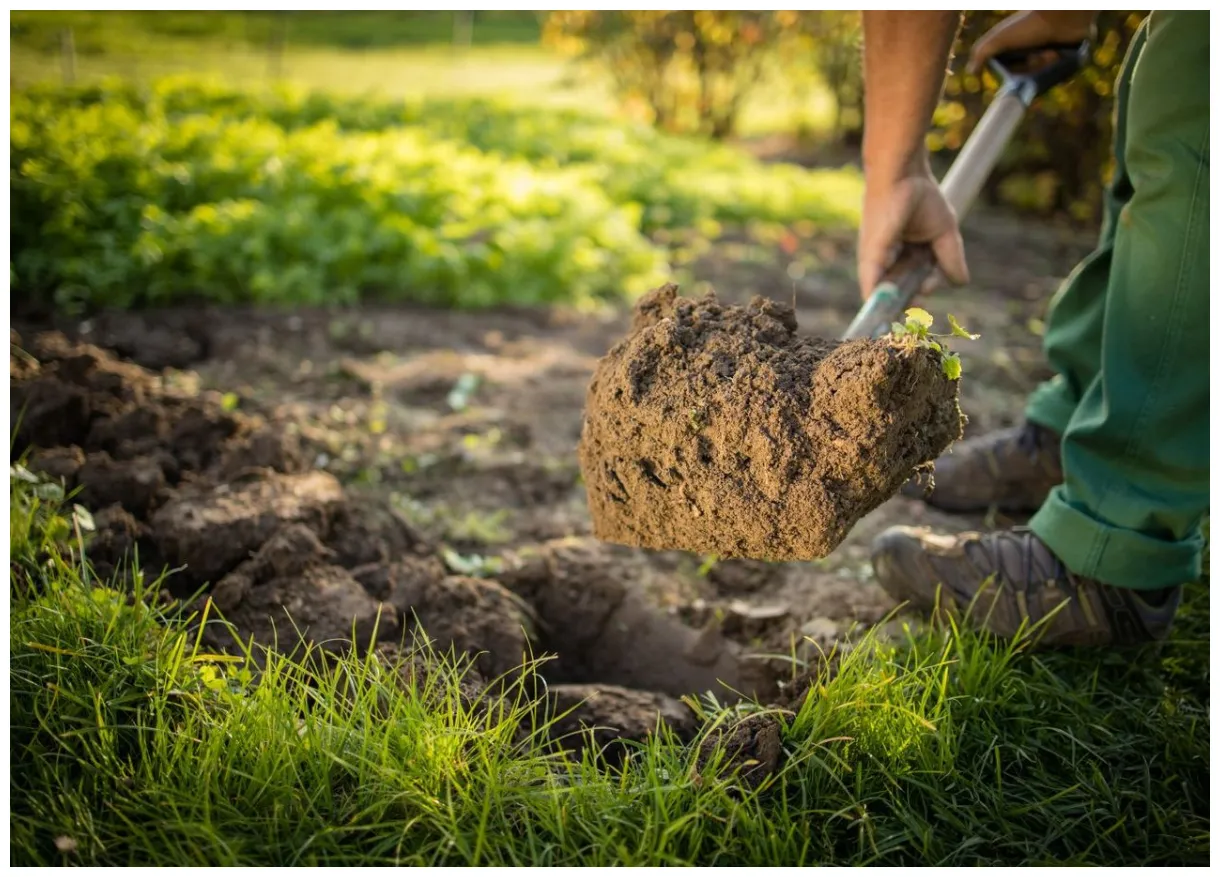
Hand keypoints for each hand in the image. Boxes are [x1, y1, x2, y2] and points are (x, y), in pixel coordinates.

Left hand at [857, 166, 968, 299]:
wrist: (904, 173)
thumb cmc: (922, 197)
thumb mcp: (944, 233)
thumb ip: (950, 259)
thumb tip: (961, 282)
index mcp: (906, 255)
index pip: (914, 284)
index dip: (921, 293)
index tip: (926, 293)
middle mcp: (888, 259)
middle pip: (899, 291)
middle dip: (909, 301)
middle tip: (918, 305)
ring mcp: (877, 257)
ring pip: (886, 291)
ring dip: (897, 303)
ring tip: (908, 306)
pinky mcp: (871, 252)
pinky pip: (872, 280)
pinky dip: (876, 298)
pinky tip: (878, 310)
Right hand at [967, 11, 1095, 74]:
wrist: (1061, 13)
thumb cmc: (1029, 24)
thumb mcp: (998, 39)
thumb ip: (981, 53)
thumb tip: (972, 71)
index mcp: (1015, 54)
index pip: (1013, 78)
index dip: (1018, 76)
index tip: (1023, 68)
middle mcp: (1031, 57)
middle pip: (1029, 80)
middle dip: (1035, 70)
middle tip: (1040, 55)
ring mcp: (1049, 59)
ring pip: (1046, 80)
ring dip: (1049, 71)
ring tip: (1053, 52)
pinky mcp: (1066, 60)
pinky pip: (1063, 77)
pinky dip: (1063, 74)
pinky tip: (1062, 59)